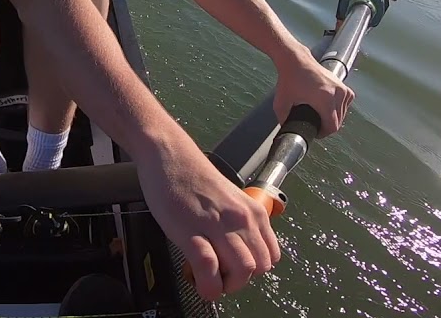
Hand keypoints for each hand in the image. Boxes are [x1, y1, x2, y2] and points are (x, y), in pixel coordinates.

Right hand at [136, 138, 279, 300]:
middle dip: (240, 280)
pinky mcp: (192, 231)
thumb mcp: (230, 199)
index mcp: (253, 211)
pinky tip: (199, 283)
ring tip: (209, 278)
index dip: (253, 269)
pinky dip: (207, 285)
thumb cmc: (195, 177)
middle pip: (259, 268)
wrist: (170, 155)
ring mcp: (218, 226)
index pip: (270, 256)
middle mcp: (242, 219)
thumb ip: (240, 223)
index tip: (235, 268)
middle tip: (220, 275)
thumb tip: (238, 251)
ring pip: (241, 271)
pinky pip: (209, 269)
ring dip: (226, 285)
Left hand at [272, 46, 353, 137]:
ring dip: (333, 117)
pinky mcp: (343, 85)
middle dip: (327, 126)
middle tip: (316, 125)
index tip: (315, 133)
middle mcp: (337, 93)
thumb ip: (284, 120)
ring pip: (343, 113)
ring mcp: (342, 88)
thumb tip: (287, 130)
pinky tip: (329, 107)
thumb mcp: (281, 103)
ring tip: (321, 116)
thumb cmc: (289, 78)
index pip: (332, 126)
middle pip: (338, 121)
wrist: (295, 60)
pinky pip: (346, 103)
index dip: (323, 133)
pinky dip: (339, 108)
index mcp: (325, 99)